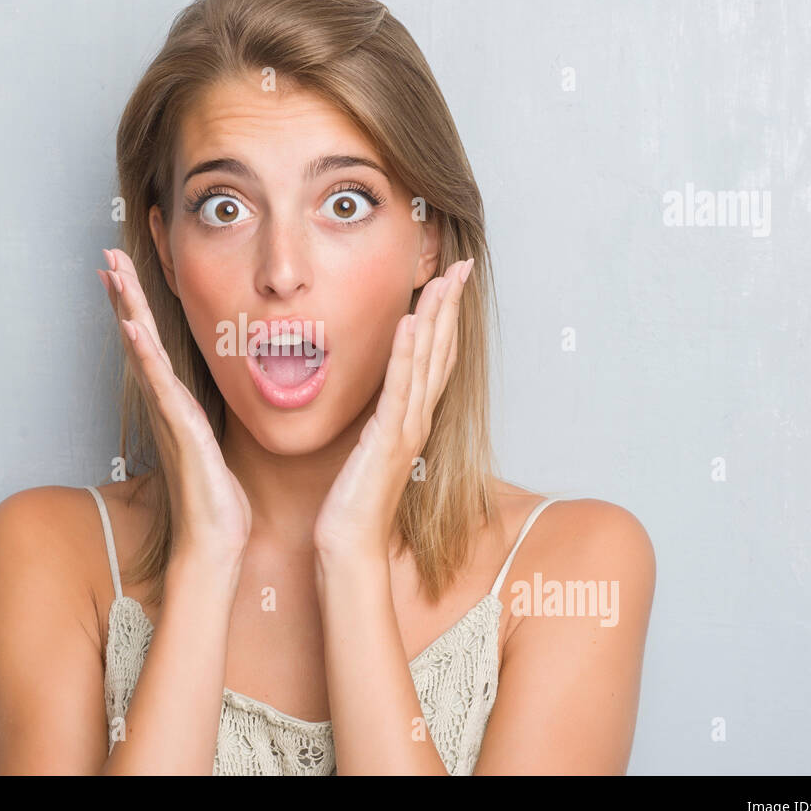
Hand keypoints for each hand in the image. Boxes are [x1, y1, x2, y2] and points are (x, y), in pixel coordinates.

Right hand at [98, 248, 251, 569]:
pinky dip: (144, 354)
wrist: (216, 542)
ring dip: (126, 309)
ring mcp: (169, 415)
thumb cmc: (219, 502)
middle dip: (123, 296)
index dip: (138, 308)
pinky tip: (132, 326)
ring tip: (111, 272)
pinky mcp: (180, 430)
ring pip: (143, 351)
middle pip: (139, 338)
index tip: (125, 272)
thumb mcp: (219, 448)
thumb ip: (211, 423)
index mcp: (178, 405)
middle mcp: (166, 404)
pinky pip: (159, 385)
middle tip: (106, 254)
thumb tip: (223, 405)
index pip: (155, 346)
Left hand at [313, 258, 472, 562]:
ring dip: (435, 317)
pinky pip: (399, 388)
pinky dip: (406, 353)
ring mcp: (406, 429)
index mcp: (411, 420)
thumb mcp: (366, 451)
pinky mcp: (387, 439)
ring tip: (442, 279)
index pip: (435, 358)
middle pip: (441, 352)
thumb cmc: (352, 504)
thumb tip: (377, 399)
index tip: (451, 281)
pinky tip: (410, 322)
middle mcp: (417, 420)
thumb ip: (376, 422)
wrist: (348, 545)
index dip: (445, 318)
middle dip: (450, 306)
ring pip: (426, 362)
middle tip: (462, 265)